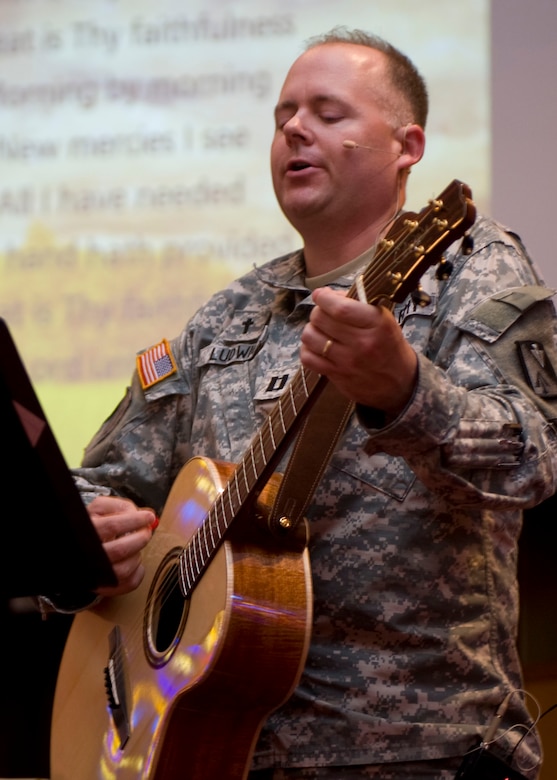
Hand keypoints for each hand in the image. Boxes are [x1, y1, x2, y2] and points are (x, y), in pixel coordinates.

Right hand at [87, 495, 157, 596]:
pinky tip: (132, 560)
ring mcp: (96, 574)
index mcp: (86, 532)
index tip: (148, 517)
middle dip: (140, 538)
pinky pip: (130, 583)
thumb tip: (140, 513)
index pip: (113, 525)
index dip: (135, 520)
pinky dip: (139, 571)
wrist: (77, 550)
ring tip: (134, 546)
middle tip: (146, 531)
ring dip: (137, 555)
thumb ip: (119, 507)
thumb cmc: (91, 527)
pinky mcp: (105, 587)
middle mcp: (89, 555)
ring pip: (125, 569)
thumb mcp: (99, 509)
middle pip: (120, 549)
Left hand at [300, 287, 417, 414]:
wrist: (400, 383)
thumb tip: (330, 295)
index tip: (321, 294)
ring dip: (311, 328)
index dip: (324, 297)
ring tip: (320, 329)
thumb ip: (359, 304)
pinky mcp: (336, 375)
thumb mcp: (385, 319)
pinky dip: (307, 349)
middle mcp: (360, 343)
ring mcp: (346, 362)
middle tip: (324, 312)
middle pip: (320, 319)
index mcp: (376, 324)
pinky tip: (316, 346)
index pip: (340, 308)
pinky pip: (308, 358)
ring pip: (310, 337)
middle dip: (318, 311)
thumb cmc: (389, 345)